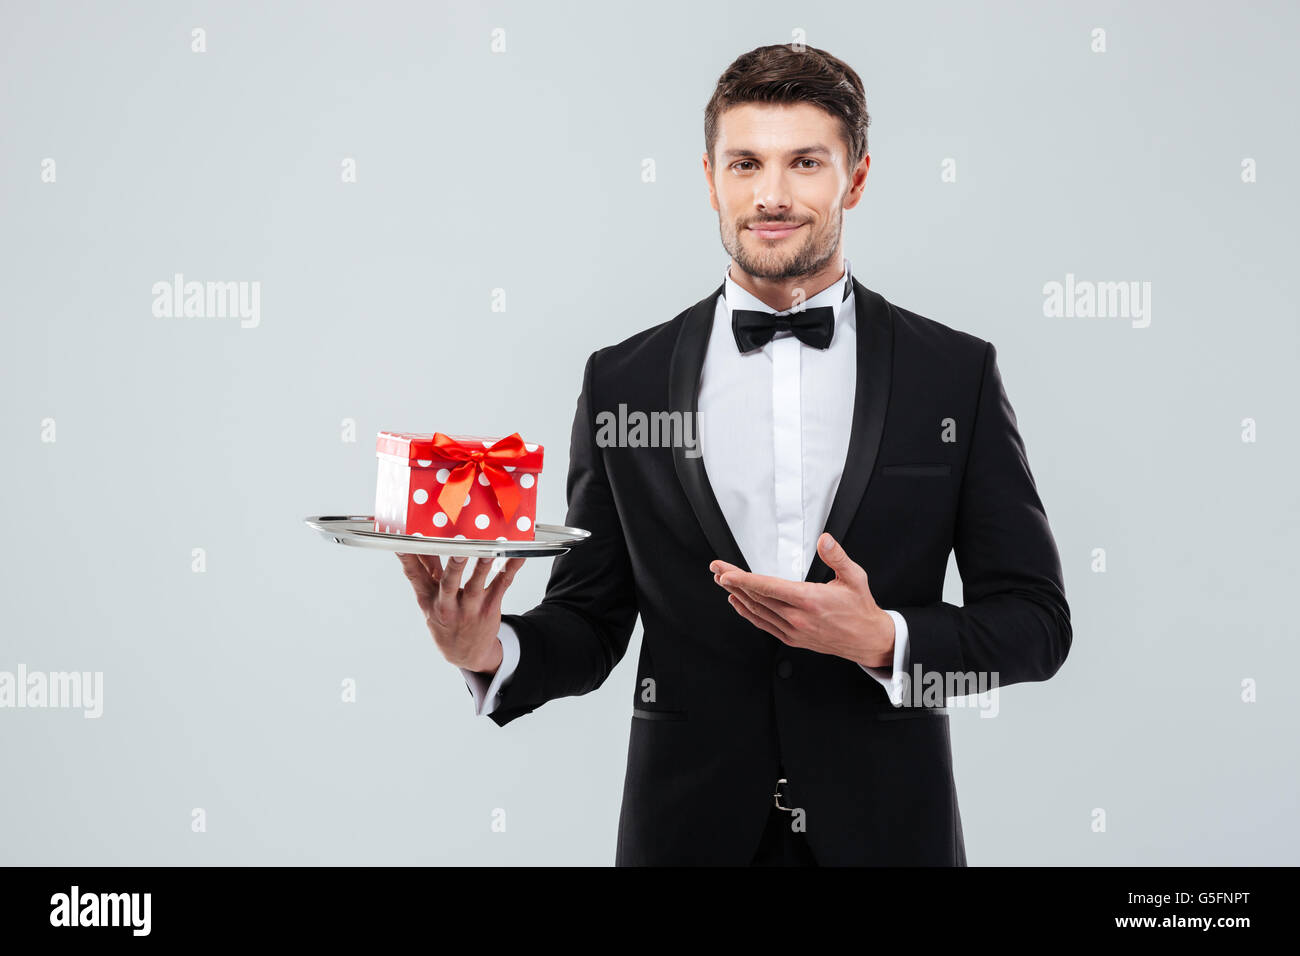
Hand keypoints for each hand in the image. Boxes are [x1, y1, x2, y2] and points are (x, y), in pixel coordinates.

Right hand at [396, 552, 524, 673]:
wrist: (465, 653)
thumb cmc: (445, 620)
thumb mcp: (429, 601)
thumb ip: (426, 572)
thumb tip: (417, 543)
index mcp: (428, 599)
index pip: (414, 576)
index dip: (408, 559)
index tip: (404, 542)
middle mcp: (447, 605)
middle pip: (449, 583)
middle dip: (454, 567)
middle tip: (459, 551)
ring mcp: (470, 608)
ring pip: (476, 585)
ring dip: (483, 568)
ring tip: (489, 551)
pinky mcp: (489, 607)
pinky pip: (502, 585)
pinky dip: (511, 569)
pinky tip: (518, 556)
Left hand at [709, 532, 895, 668]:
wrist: (867, 640)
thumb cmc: (860, 608)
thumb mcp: (855, 577)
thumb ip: (837, 557)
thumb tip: (825, 540)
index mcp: (810, 601)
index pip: (769, 588)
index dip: (744, 580)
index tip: (726, 573)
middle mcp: (798, 618)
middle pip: (757, 597)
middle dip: (733, 582)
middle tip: (717, 568)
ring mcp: (793, 630)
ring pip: (757, 611)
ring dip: (737, 595)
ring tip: (722, 581)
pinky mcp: (792, 638)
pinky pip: (763, 625)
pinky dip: (747, 613)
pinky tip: (737, 602)